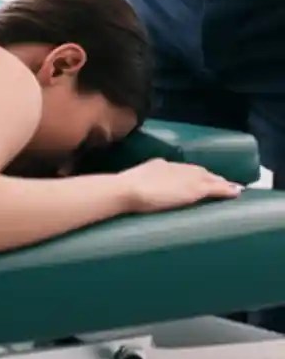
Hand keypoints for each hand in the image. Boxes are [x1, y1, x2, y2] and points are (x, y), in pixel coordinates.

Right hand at [120, 159, 241, 213]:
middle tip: (220, 182)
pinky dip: (226, 189)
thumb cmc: (122, 190)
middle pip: (197, 170)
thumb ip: (139, 185)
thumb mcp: (131, 183)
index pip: (180, 169)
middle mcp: (175, 167)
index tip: (198, 178)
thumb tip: (135, 192)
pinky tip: (236, 192)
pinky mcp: (194, 189)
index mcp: (159, 165)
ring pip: (209, 177)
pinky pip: (215, 188)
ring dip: (220, 182)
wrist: (127, 190)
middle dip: (209, 176)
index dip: (192, 174)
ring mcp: (186, 177)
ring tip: (231, 187)